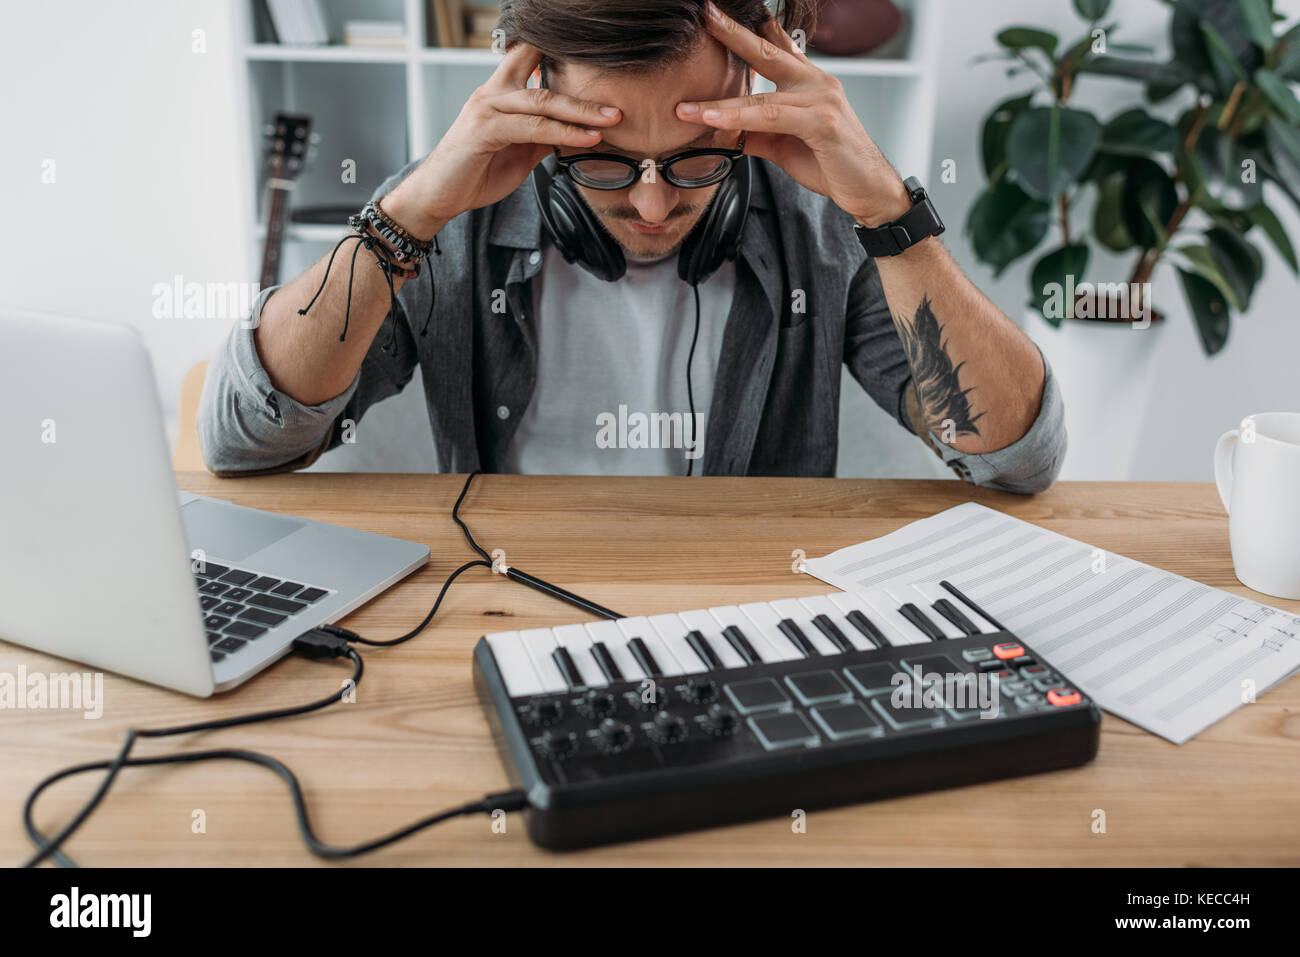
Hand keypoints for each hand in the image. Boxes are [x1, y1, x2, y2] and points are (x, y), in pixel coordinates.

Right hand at [383, 43, 622, 236]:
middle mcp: (493, 92)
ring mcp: (487, 108)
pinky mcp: (484, 129)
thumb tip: (580, 132)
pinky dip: (562, 133)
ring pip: (542, 101)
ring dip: (580, 111)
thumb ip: (545, 135)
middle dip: (583, 87)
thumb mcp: (521, 151)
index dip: (560, 55)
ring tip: (609, 120)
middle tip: (616, 103)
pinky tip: (584, 139)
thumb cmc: (477, 171)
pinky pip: (532, 127)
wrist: (440, 195)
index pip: (532, 58)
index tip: (595, 62)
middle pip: (544, 75)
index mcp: (501, 92)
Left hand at [676, 2, 911, 226]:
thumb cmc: (830, 164)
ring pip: (762, 95)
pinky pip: (772, 117)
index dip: (751, 30)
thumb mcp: (782, 145)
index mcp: (808, 82)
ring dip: (719, 101)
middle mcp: (817, 82)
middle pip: (767, 53)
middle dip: (733, 33)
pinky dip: (740, 117)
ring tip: (685, 107)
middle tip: (706, 15)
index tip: (720, 16)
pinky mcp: (823, 123)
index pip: (776, 47)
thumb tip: (718, 130)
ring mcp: (821, 100)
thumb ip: (753, 132)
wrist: (868, 189)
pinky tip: (714, 119)